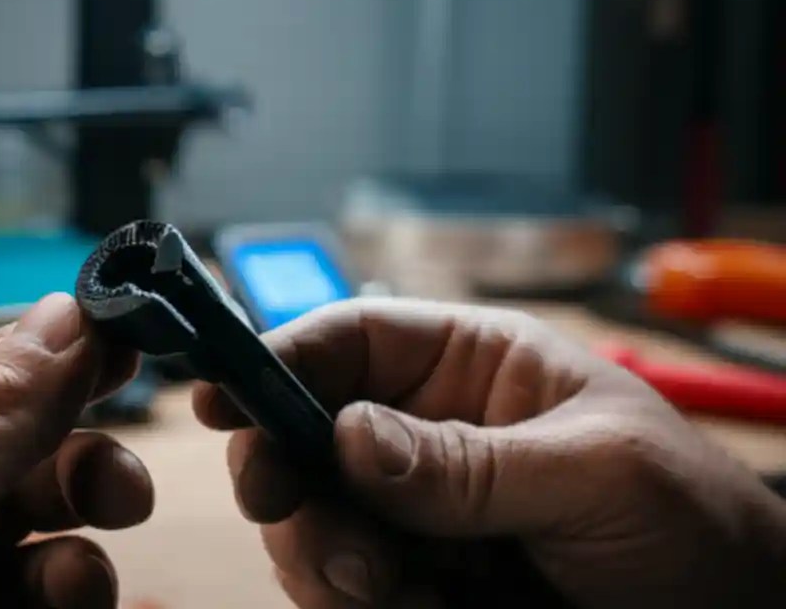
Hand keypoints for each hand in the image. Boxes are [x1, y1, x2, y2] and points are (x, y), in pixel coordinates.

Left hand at [0, 294, 151, 608]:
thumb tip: (66, 316)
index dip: (29, 355)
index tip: (116, 334)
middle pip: (7, 454)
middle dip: (69, 464)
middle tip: (118, 485)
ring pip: (47, 534)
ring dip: (81, 554)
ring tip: (73, 592)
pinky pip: (63, 605)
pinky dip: (92, 606)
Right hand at [194, 299, 785, 607]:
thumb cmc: (698, 526)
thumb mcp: (600, 476)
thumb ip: (472, 460)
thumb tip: (350, 434)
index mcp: (474, 367)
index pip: (350, 339)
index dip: (278, 359)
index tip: (223, 400)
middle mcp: (428, 432)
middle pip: (304, 437)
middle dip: (294, 487)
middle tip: (325, 540)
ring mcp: (415, 511)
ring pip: (309, 520)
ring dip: (325, 560)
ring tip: (393, 594)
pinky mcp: (413, 581)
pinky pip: (339, 586)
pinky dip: (350, 605)